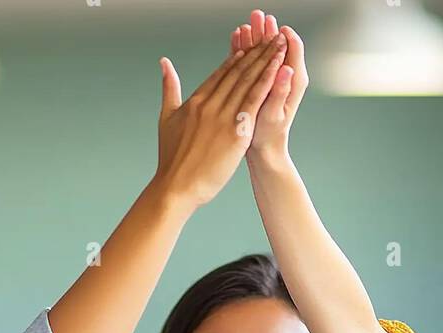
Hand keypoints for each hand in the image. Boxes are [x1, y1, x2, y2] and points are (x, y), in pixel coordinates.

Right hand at [153, 32, 287, 209]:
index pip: (221, 73)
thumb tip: (164, 63)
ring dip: (266, 61)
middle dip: (256, 52)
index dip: (237, 57)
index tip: (250, 44)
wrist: (176, 186)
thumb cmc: (171, 159)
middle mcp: (210, 104)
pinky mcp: (236, 132)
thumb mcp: (166, 117)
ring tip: (278, 45)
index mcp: (195, 101)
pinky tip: (277, 70)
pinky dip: (267, 83)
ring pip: (248, 82)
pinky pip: (254, 102)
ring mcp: (223, 117)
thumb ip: (169, 88)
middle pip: (237, 72)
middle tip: (270, 36)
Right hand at [230, 9, 307, 163]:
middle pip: (277, 47)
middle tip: (258, 15)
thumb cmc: (268, 137)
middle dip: (267, 31)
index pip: (293, 49)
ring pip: (263, 53)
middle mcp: (284, 78)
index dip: (284, 36)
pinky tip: (237, 40)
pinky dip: (246, 50)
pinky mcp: (259, 85)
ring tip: (245, 25)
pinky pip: (253, 63)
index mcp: (292, 82)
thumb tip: (286, 68)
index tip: (275, 26)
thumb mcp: (274, 116)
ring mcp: (270, 81)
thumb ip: (280, 91)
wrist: (263, 152)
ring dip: (255, 38)